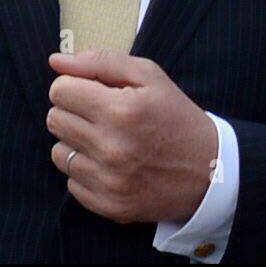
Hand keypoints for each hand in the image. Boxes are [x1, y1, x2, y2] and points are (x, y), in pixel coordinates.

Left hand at [47, 51, 217, 224]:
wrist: (210, 169)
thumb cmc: (177, 116)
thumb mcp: (150, 76)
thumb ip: (101, 62)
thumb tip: (56, 61)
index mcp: (122, 110)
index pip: (60, 91)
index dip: (75, 86)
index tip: (94, 91)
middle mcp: (112, 147)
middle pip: (55, 119)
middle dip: (75, 111)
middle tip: (103, 114)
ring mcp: (109, 181)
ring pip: (58, 152)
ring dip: (77, 143)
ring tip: (108, 140)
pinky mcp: (109, 205)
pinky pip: (71, 182)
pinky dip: (87, 171)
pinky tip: (112, 164)